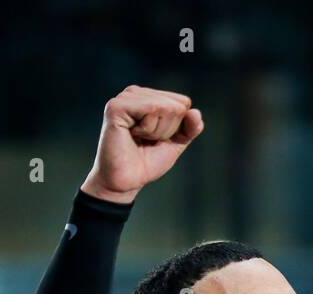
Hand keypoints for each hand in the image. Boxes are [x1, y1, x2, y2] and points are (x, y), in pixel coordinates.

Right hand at [81, 86, 203, 203]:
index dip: (176, 127)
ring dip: (156, 131)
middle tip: (146, 141)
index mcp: (148, 97)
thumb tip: (195, 112)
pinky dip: (148, 129)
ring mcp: (125, 97)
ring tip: (138, 138)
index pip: (183, 103)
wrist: (128, 181)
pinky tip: (132, 135)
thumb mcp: (176, 143)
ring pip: (165, 107)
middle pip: (176, 105)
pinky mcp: (117, 106)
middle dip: (167, 129)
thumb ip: (190, 127)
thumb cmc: (147, 161)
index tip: (156, 138)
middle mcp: (135, 93)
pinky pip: (152, 109)